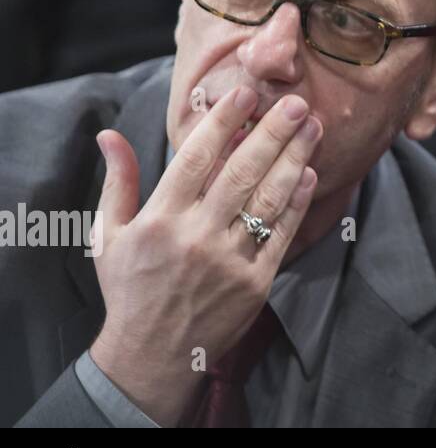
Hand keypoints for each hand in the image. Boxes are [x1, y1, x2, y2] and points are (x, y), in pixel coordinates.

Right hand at [88, 86, 321, 425]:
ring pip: (269, 199)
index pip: (196, 159)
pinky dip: (298, 201)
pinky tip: (309, 173)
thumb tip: (110, 135)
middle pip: (242, 172)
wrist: (152, 354)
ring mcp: (229, 260)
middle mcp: (196, 237)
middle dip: (273, 132)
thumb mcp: (110, 235)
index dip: (223, 122)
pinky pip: (283, 233)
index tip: (245, 93)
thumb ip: (118, 181)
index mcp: (159, 220)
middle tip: (297, 102)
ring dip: (295, 159)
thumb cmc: (130, 287)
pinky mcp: (256, 281)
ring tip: (313, 128)